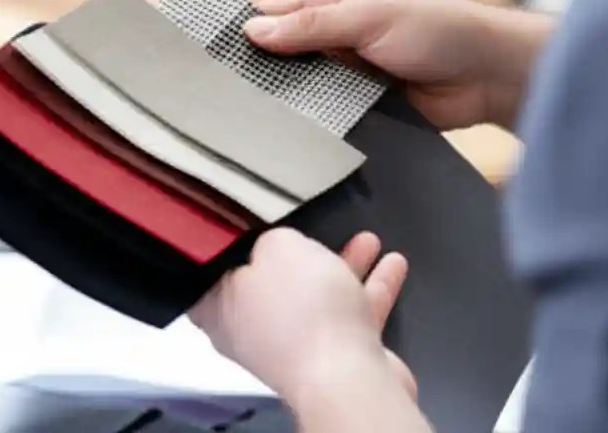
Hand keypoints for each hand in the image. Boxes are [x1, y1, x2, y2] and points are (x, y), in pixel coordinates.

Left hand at [189, 229, 414, 404]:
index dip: (233, 251)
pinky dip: (371, 288)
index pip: (215, 277)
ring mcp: (297, 349)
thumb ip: (275, 239)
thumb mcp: (279, 247)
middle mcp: (254, 333)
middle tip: (317, 230)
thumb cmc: (302, 313)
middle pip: (275, 284)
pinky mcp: (336, 360)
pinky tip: (392, 265)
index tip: (249, 230)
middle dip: (304, 254)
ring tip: (367, 241)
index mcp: (223, 308)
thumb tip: (279, 247)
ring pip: (319, 298)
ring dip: (345, 267)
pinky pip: (351, 315)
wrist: (349, 378)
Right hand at [246, 0, 552, 129]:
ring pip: (306, 83)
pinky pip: (330, 111)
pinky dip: (314, 118)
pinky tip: (287, 132)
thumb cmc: (439, 29)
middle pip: (289, 49)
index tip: (211, 46)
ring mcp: (355, 69)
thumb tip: (253, 30)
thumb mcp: (370, 16)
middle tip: (219, 88)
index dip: (250, 24)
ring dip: (288, 96)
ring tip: (243, 114)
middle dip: (262, 65)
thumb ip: (312, 24)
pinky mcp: (367, 104)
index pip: (283, 8)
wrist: (491, 76)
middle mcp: (345, 31)